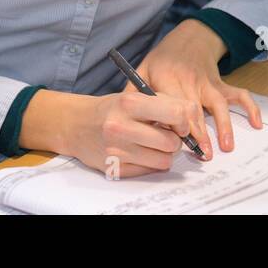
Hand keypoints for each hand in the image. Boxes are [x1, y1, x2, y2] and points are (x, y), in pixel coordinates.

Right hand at [24, 87, 204, 177]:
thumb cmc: (112, 108)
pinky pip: (149, 171)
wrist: (77, 124)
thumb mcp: (135, 96)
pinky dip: (150, 163)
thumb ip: (164, 104)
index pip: (175, 113)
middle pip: (171, 142)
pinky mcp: (114, 168)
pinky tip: (139, 152)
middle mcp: (121, 127)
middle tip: (166, 135)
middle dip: (175, 140)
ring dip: (164, 154)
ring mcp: (116, 150)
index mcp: (129, 102)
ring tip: (153, 144)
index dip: (184, 120)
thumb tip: (191, 121)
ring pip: (164, 161)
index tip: (180, 123)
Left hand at [136, 20, 263, 156]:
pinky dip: (250, 107)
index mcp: (168, 78)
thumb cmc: (163, 59)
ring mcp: (208, 83)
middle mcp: (190, 81)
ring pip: (219, 104)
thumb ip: (133, 93)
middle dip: (199, 134)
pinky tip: (256, 123)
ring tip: (225, 146)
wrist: (189, 38)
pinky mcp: (221, 85)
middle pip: (196, 109)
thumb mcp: (143, 69)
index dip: (174, 125)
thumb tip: (126, 120)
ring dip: (224, 125)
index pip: (172, 106)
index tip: (175, 145)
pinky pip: (239, 95)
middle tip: (202, 156)